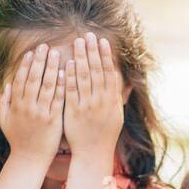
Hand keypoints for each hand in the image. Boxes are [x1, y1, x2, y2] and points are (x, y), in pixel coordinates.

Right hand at [0, 44, 63, 165]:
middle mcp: (27, 107)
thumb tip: (4, 83)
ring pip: (47, 87)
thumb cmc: (18, 139)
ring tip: (57, 54)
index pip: (21, 80)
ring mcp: (41, 114)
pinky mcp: (53, 121)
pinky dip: (61, 86)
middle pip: (34, 79)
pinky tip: (66, 74)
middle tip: (46, 46)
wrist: (29, 159)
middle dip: (40, 61)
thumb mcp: (5, 120)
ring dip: (52, 69)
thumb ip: (4, 101)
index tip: (32, 52)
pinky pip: (58, 100)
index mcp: (16, 105)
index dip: (26, 65)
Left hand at [64, 32, 125, 158]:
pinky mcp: (74, 112)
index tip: (102, 41)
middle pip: (97, 71)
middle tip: (89, 35)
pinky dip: (70, 76)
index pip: (108, 73)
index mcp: (111, 100)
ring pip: (84, 77)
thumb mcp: (116, 114)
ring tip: (78, 42)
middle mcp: (101, 101)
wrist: (93, 153)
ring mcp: (87, 106)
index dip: (105, 56)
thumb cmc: (105, 134)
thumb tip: (121, 78)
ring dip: (81, 58)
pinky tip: (67, 63)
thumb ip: (117, 95)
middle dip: (92, 52)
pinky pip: (72, 91)